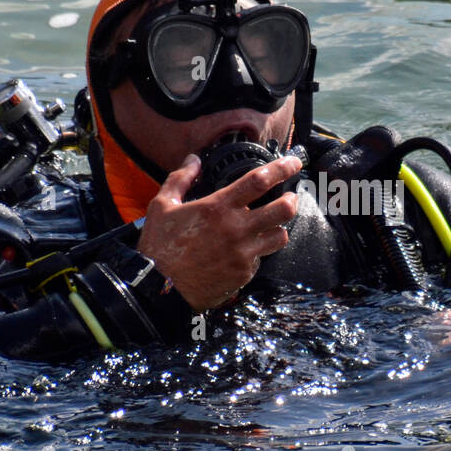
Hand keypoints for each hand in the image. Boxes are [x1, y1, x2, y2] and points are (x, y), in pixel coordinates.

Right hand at [136, 153, 300, 311]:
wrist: (159, 289)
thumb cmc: (159, 247)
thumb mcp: (162, 206)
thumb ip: (180, 179)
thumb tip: (193, 160)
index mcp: (217, 207)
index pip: (259, 181)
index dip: (281, 168)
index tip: (292, 163)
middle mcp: (235, 229)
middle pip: (282, 210)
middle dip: (292, 200)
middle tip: (290, 197)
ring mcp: (242, 253)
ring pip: (279, 237)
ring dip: (278, 228)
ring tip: (271, 225)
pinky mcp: (243, 274)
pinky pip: (260, 259)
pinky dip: (257, 253)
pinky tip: (246, 251)